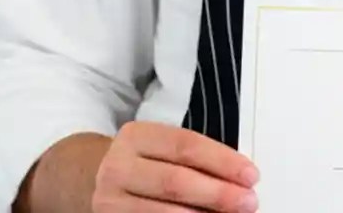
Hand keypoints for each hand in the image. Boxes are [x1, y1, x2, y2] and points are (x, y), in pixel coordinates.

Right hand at [92, 122, 259, 212]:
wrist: (91, 179)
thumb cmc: (141, 162)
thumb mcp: (159, 146)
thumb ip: (194, 157)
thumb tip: (239, 179)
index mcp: (136, 136)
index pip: (186, 146)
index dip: (222, 161)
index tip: (251, 175)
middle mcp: (118, 166)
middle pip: (176, 181)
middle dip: (218, 193)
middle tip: (248, 201)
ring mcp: (110, 200)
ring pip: (163, 212)